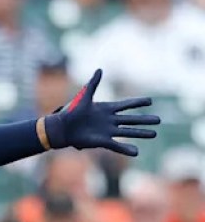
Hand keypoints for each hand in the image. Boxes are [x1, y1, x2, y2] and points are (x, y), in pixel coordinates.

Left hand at [44, 69, 159, 156]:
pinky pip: (116, 146)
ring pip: (128, 132)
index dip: (137, 103)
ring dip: (141, 133)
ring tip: (154, 134)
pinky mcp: (102, 141)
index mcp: (106, 109)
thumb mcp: (84, 95)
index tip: (150, 101)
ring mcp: (107, 131)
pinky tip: (136, 152)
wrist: (61, 128)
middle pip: (131, 120)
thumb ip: (93, 83)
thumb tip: (100, 69)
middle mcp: (109, 121)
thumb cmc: (71, 111)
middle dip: (144, 120)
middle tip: (158, 120)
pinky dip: (126, 149)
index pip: (126, 105)